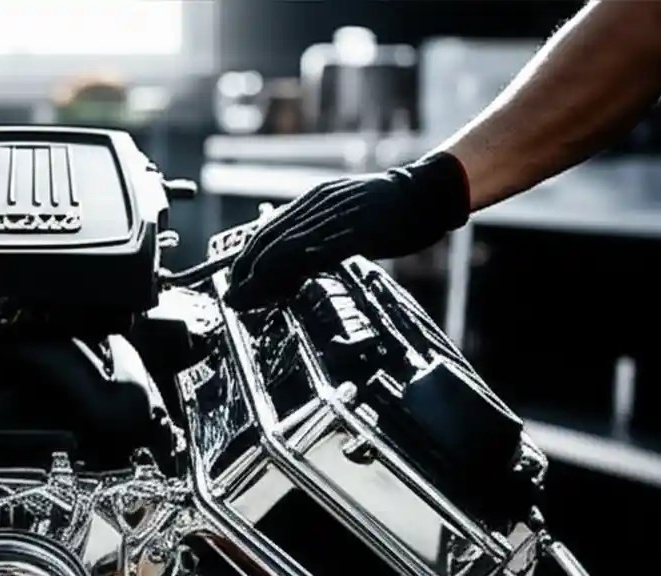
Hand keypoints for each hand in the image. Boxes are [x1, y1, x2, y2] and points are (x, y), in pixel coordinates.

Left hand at [225, 152, 470, 309]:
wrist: (428, 192)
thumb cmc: (392, 209)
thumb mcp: (346, 213)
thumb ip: (321, 231)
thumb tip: (297, 257)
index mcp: (314, 199)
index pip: (268, 229)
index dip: (246, 257)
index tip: (235, 280)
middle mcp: (318, 204)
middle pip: (268, 239)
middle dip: (244, 270)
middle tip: (232, 296)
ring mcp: (334, 217)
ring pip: (284, 247)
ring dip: (259, 277)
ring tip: (245, 298)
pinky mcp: (353, 232)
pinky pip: (314, 252)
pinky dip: (290, 271)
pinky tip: (278, 287)